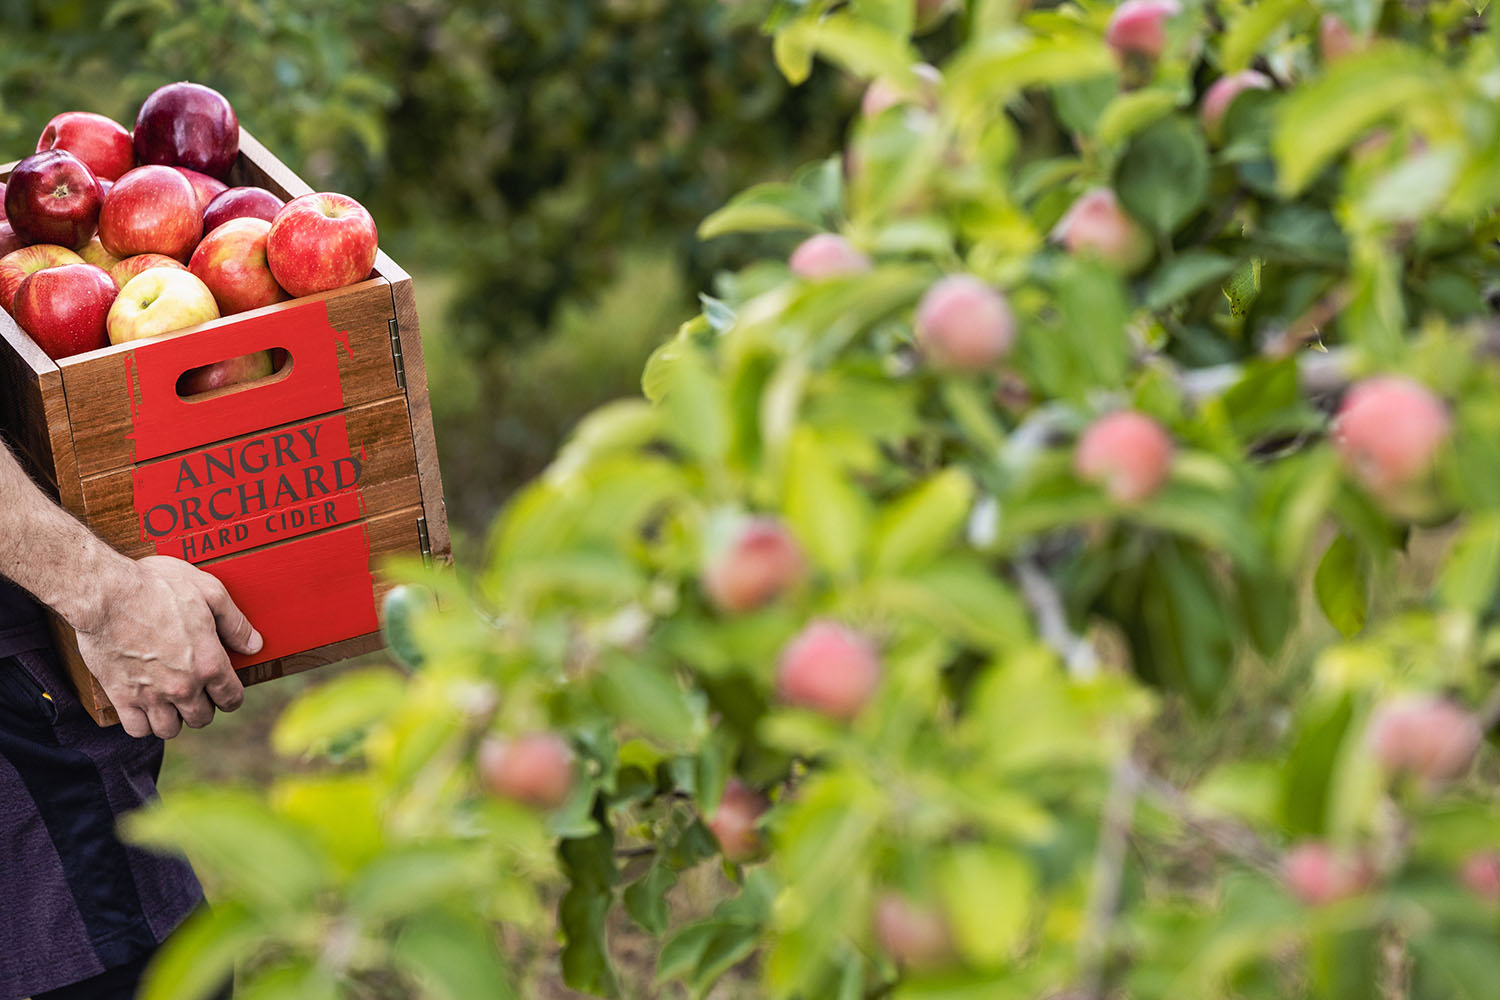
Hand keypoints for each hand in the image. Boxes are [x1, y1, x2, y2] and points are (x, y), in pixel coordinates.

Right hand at [74, 556, 262, 738]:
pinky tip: (144, 706)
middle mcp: (183, 687)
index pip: (231, 698)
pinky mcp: (121, 696)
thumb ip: (235, 623)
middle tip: (195, 690)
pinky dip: (142, 723)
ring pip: (169, 729)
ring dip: (173, 718)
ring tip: (169, 700)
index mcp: (209, 664)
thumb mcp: (210, 593)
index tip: (223, 689)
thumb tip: (254, 645)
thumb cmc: (159, 586)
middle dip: (202, 706)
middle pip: (201, 718)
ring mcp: (150, 695)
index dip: (231, 695)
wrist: (107, 592)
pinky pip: (137, 729)